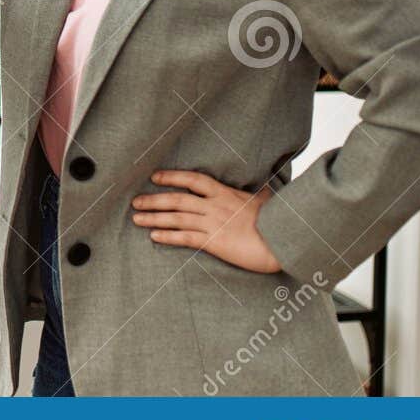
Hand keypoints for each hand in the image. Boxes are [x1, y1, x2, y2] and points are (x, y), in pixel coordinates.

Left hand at [130, 169, 281, 273]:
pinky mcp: (214, 242)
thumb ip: (257, 196)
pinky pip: (185, 237)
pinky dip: (168, 236)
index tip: (155, 177)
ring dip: (154, 217)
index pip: (193, 179)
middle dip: (154, 200)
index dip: (172, 177)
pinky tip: (154, 236)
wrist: (283, 241)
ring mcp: (213, 223)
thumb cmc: (277, 222)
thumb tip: (263, 190)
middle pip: (178, 199)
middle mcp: (215, 206)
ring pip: (177, 217)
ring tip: (137, 218)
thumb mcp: (265, 202)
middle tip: (135, 202)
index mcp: (225, 193)